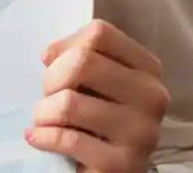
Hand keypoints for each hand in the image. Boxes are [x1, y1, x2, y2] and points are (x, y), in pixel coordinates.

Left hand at [26, 20, 169, 172]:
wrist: (108, 172)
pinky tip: (40, 138)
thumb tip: (50, 54)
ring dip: (43, 112)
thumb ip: (76, 57)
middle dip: (51, 79)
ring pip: (69, 102)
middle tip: (47, 97)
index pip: (99, 33)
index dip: (67, 46)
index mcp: (148, 70)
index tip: (57, 66)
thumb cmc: (96, 122)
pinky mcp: (123, 165)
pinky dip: (43, 136)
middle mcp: (153, 97)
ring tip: (44, 120)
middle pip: (83, 61)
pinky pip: (67, 139)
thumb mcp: (91, 83)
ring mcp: (142, 132)